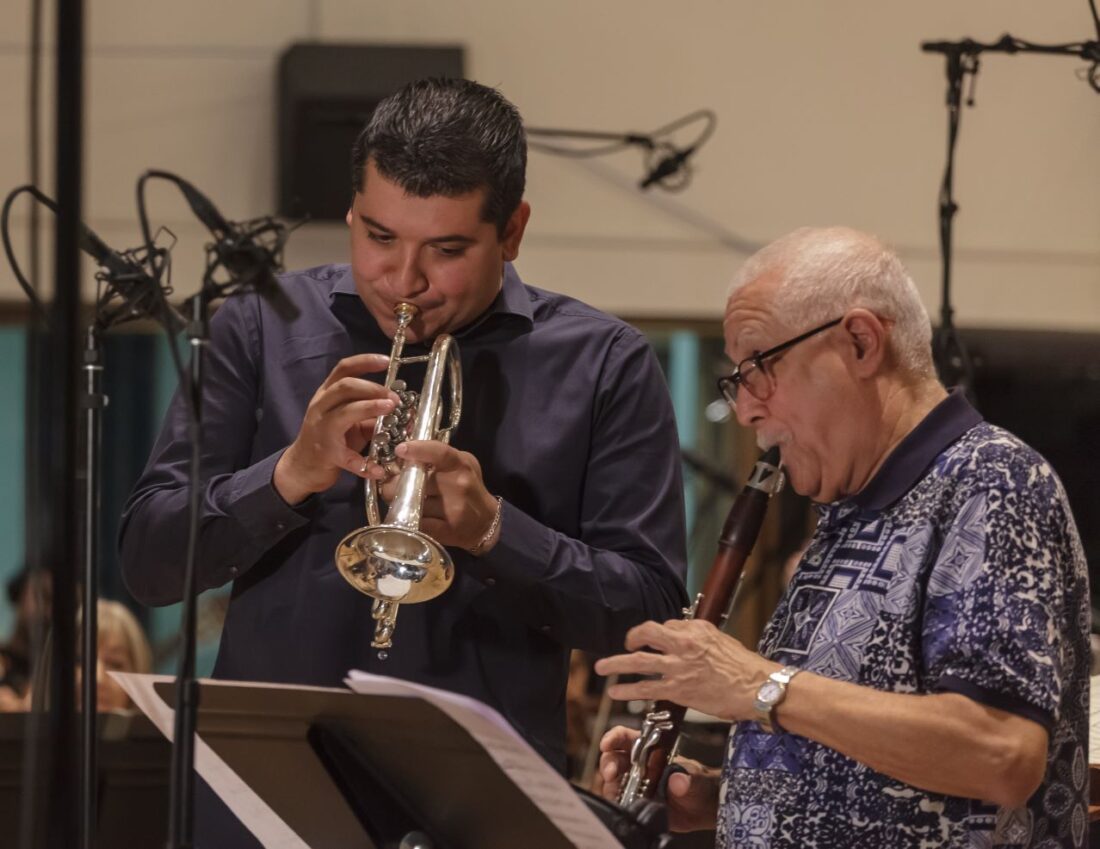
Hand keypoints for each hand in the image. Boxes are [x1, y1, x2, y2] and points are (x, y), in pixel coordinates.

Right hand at [274, 354, 398, 503]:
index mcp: (327, 394)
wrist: (301, 466)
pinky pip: (347, 457)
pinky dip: (364, 463)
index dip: (365, 361)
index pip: (343, 369)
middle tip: (394, 397)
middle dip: (373, 388)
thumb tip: (397, 406)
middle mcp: (321, 407)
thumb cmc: (330, 438)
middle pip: (344, 386)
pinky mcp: (326, 453)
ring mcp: (321, 429)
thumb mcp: (349, 420)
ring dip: (370, 408)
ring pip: (344, 413)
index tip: (386, 361)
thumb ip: (369, 411)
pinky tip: (379, 469)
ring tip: (390, 409)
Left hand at [373, 439, 499, 552]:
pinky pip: (418, 523)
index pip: (440, 453)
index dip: (418, 450)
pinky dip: (409, 519)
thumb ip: (439, 456)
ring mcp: (453, 509)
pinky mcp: (447, 530)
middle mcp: (458, 486)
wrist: (486, 522)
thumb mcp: (462, 464)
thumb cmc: (470, 487)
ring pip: (413, 504)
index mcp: (461, 465)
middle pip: (415, 482)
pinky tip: (409, 516)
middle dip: (395, 484)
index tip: (400, 450)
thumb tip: (407, 454)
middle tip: (390, 485)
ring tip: (401, 501)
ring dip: (400, 503)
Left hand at [593, 619, 778, 720]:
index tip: (657, 642)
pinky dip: (627, 690)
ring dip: (616, 664)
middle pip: (646, 633)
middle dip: (631, 638)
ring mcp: (678, 667)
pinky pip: (646, 688)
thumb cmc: (744, 666)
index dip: (660, 634)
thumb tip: (683, 637)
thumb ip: (699, 638)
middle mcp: (683, 644)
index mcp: (696, 629)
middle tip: (625, 644)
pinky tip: (615, 692)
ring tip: (601, 667)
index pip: (667, 625)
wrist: (757, 688)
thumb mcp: (721, 640)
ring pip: (638, 661)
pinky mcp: (678, 689)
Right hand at [596, 725, 720, 831]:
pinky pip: (618, 802)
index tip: (606, 744)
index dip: (613, 738)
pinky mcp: (635, 803)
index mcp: (650, 751)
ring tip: (617, 794)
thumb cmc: (700, 784)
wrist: (703, 808)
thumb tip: (678, 781)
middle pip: (613, 759)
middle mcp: (639, 766)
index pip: (626, 737)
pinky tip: (622, 806)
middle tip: (611, 774)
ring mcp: (635, 785)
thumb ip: (688, 780)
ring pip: (612, 782)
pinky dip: (616, 804)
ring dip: (610, 787)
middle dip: (608, 764)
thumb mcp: (697, 779)